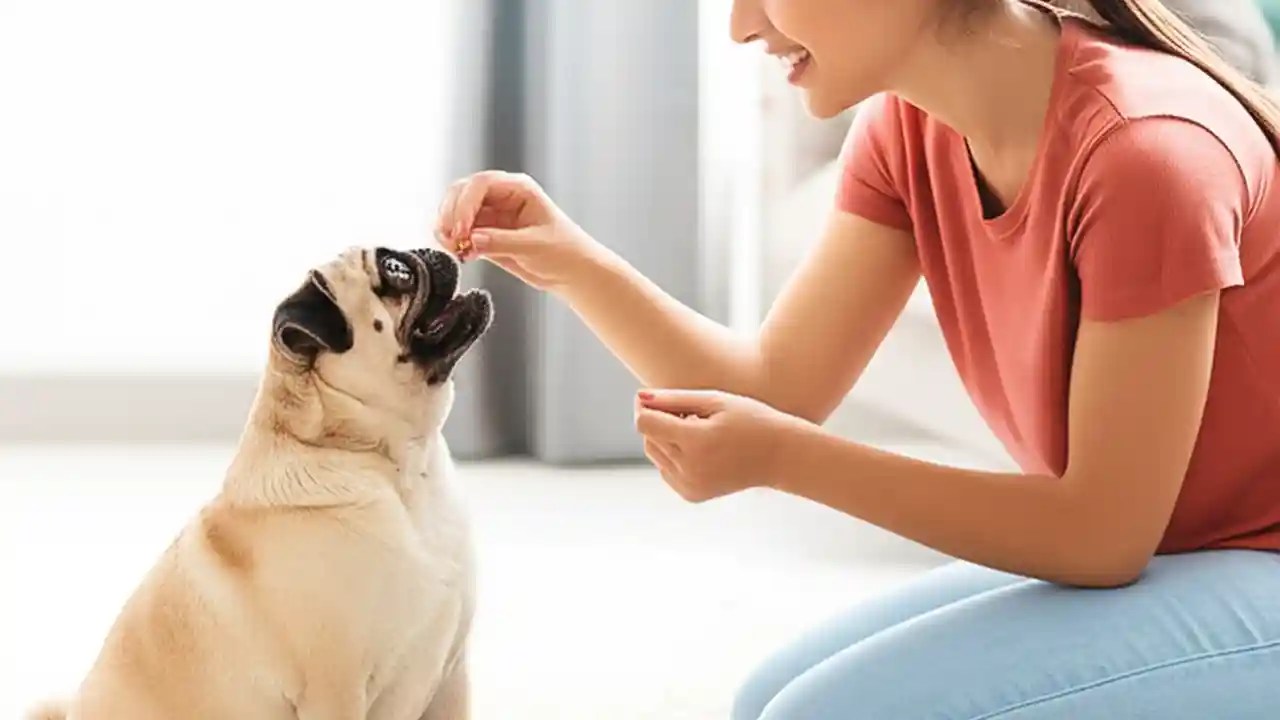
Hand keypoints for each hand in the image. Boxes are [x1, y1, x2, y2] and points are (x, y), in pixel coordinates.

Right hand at [434, 170, 603, 292]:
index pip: (481, 184)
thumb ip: (500, 242)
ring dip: (448, 229)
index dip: (465, 204)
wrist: (573, 273)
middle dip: (451, 214)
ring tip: (455, 249)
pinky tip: (461, 254)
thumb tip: (470, 240)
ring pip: (455, 212)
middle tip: (451, 240)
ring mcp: (491, 215)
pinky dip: (454, 242)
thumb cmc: (565, 252)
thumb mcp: (534, 246)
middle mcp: (501, 196)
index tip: (460, 230)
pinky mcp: (485, 235)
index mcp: (517, 188)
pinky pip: (460, 233)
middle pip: (461, 192)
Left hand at [633, 389, 809, 502]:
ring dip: (665, 439)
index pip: (645, 423)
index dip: (646, 407)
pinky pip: (666, 470)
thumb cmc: (750, 419)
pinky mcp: (692, 495)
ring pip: (654, 454)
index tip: (660, 398)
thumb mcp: (715, 400)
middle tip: (689, 413)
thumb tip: (638, 397)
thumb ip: (673, 398)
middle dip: (659, 422)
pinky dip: (674, 457)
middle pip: (648, 438)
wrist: (780, 456)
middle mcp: (690, 469)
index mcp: (696, 442)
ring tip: (697, 430)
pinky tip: (700, 449)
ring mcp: (690, 486)